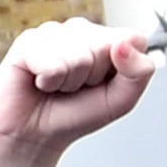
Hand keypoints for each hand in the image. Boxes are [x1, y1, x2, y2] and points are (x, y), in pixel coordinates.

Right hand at [0, 22, 155, 161]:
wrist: (33, 136)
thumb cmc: (74, 115)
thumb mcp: (121, 100)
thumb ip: (139, 72)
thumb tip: (123, 45)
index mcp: (107, 40)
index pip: (133, 39)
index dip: (122, 69)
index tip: (103, 84)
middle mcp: (81, 31)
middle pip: (107, 46)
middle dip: (92, 77)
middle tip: (75, 88)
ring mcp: (54, 33)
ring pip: (79, 56)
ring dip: (69, 82)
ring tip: (57, 86)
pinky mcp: (28, 41)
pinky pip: (52, 63)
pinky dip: (48, 82)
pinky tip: (40, 83)